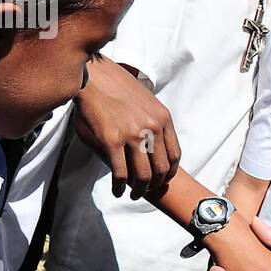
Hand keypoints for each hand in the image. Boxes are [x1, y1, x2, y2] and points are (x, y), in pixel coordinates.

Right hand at [75, 57, 180, 198]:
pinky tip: (116, 190)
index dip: (170, 173)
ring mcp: (133, 135)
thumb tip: (153, 148)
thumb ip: (152, 124)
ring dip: (139, 190)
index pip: (175, 155)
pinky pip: (121, 173)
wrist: (94, 76)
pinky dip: (119, 186)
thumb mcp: (146, 103)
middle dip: (155, 185)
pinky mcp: (112, 140)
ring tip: (132, 194)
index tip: (163, 180)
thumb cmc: (117, 89)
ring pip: (143, 175)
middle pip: (161, 169)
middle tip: (146, 191)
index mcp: (163, 118)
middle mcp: (152, 128)